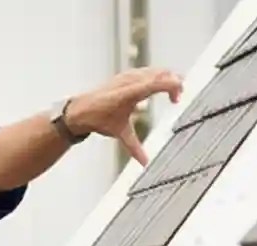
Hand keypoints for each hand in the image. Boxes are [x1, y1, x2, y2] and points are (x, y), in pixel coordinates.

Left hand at [65, 67, 183, 165]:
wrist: (78, 110)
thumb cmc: (98, 119)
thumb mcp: (119, 133)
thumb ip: (135, 147)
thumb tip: (145, 164)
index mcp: (129, 93)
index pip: (156, 82)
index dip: (172, 85)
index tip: (178, 99)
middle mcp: (129, 81)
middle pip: (160, 73)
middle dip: (174, 83)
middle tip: (177, 99)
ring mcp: (127, 76)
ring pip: (154, 71)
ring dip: (166, 79)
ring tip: (173, 95)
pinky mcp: (126, 75)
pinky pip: (146, 71)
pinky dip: (157, 77)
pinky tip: (160, 88)